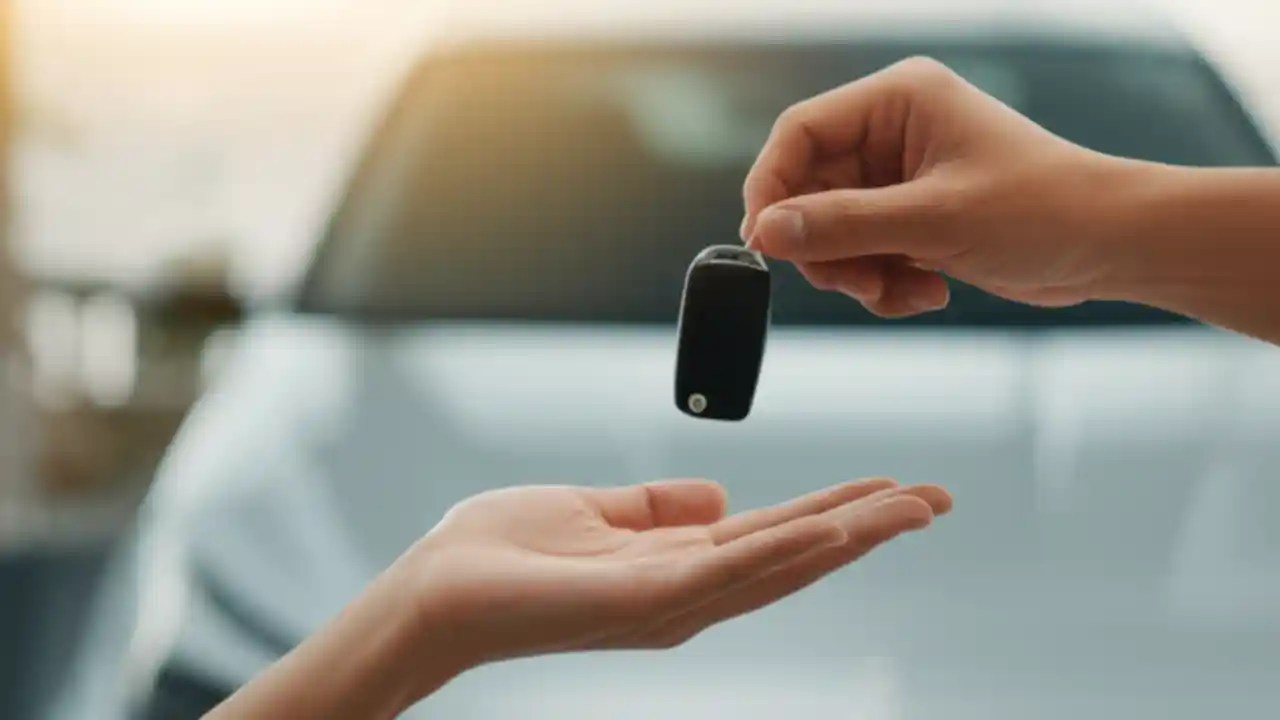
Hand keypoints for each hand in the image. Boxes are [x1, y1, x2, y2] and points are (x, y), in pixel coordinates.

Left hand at [402, 478, 950, 669]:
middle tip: (937, 499)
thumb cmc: (498, 552)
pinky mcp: (643, 601)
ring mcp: (670, 603)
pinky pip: (727, 571)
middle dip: (866, 529)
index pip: (774, 534)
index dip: (837, 512)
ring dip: (847, 536)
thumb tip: (716, 494)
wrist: (435, 590)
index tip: (894, 490)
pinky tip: (831, 527)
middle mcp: (687, 593)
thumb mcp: (591, 509)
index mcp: (676, 564)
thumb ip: (655, 505)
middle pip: (795, 554)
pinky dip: (785, 549)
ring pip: (778, 564)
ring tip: (907, 507)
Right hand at [741, 57, 1129, 315]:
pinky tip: (925, 293)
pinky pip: (863, 253)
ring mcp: (901, 176)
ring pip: (832, 231)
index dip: (772, 188)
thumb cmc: (1044, 209)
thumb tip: (766, 232)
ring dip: (858, 273)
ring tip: (903, 291)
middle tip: (854, 282)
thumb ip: (842, 225)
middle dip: (827, 248)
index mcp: (898, 99)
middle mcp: (893, 130)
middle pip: (809, 190)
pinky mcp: (913, 216)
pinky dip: (882, 282)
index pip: (799, 133)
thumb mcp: (934, 219)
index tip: (765, 243)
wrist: (1111, 245)